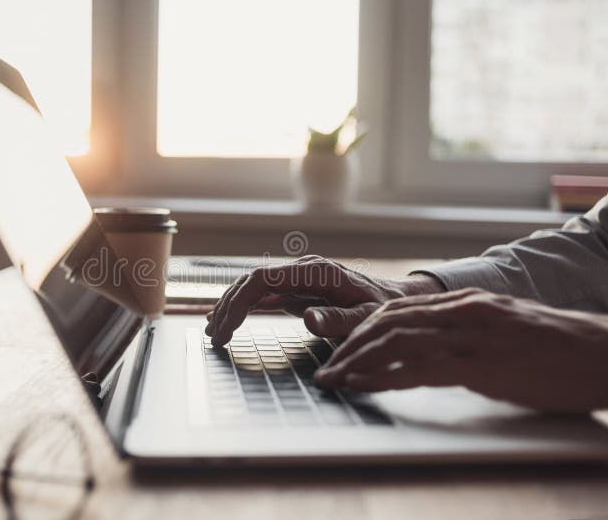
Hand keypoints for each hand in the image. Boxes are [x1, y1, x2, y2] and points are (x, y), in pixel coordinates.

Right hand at [204, 255, 443, 345]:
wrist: (394, 298)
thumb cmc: (381, 309)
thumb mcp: (365, 318)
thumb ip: (338, 319)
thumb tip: (308, 319)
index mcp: (314, 272)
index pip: (262, 278)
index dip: (239, 301)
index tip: (227, 328)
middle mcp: (301, 269)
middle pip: (250, 280)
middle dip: (229, 307)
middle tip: (215, 338)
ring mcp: (296, 277)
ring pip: (252, 285)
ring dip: (230, 307)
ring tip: (214, 333)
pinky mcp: (296, 288)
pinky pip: (262, 293)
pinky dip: (242, 307)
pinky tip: (228, 322)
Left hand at [315, 288, 607, 412]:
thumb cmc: (558, 350)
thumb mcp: (502, 333)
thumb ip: (465, 337)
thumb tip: (431, 356)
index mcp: (466, 303)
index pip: (398, 310)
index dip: (361, 328)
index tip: (339, 348)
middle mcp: (463, 311)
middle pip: (387, 321)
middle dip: (349, 345)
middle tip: (325, 368)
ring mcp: (471, 334)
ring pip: (395, 340)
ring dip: (356, 361)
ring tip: (333, 379)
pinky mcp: (483, 362)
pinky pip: (419, 368)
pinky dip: (382, 377)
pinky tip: (362, 385)